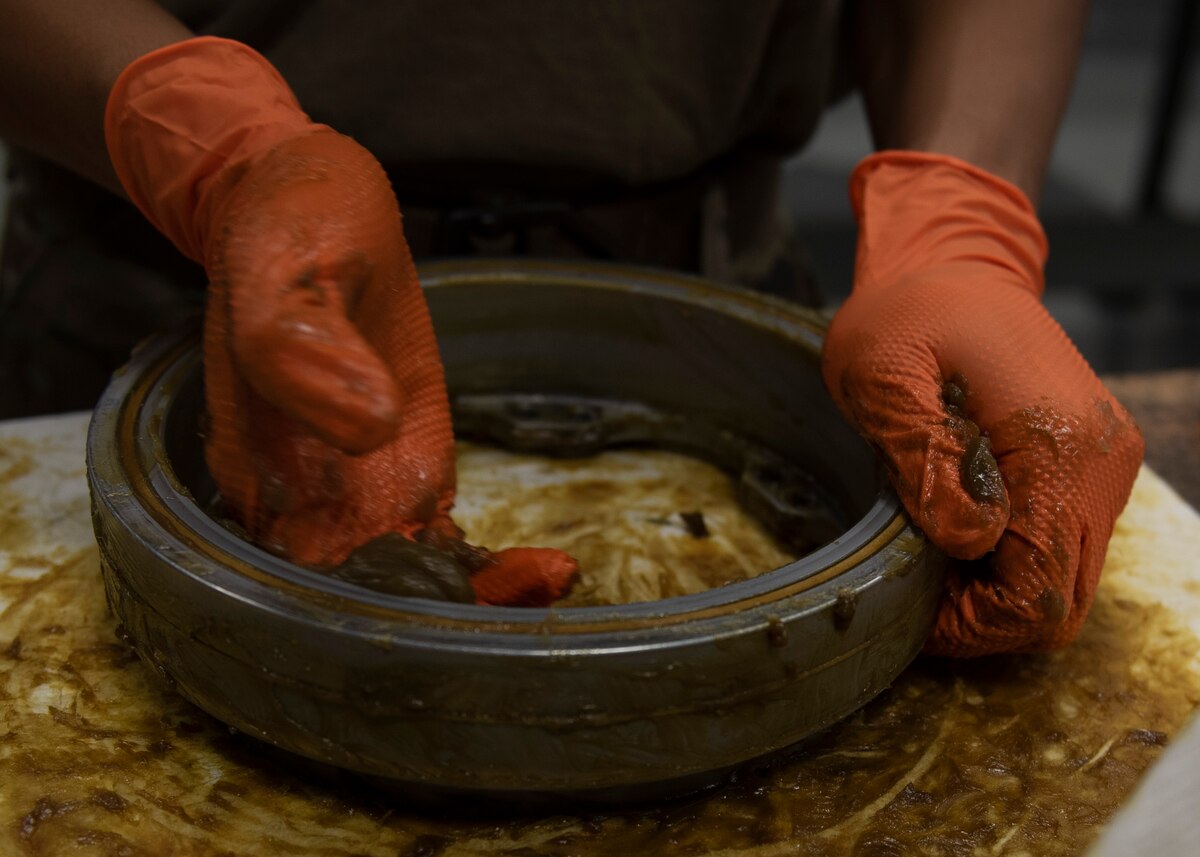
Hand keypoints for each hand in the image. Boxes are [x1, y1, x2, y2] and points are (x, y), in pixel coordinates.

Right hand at [105, 37, 576, 600]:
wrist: (311, 202)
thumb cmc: (282, 230)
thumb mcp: (279, 269)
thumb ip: (302, 348)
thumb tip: (367, 428)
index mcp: (259, 467)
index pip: (306, 565)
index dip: (368, 600)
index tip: (444, 599)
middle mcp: (305, 491)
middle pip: (366, 588)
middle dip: (441, 610)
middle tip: (532, 596)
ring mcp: (360, 477)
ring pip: (413, 570)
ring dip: (479, 594)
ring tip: (553, 582)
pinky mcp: (407, 454)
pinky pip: (442, 523)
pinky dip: (489, 560)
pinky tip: (548, 567)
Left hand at [823, 152, 1143, 656]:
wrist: (954, 264)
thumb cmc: (905, 314)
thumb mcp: (882, 374)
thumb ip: (922, 458)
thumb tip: (969, 542)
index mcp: (1057, 446)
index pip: (1040, 592)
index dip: (976, 625)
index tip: (914, 611)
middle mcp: (1100, 462)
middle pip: (1063, 601)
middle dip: (987, 618)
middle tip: (917, 595)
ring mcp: (1103, 462)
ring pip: (1067, 578)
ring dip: (999, 590)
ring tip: (930, 559)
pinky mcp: (1091, 459)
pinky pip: (1064, 541)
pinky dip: (1015, 559)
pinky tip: (958, 532)